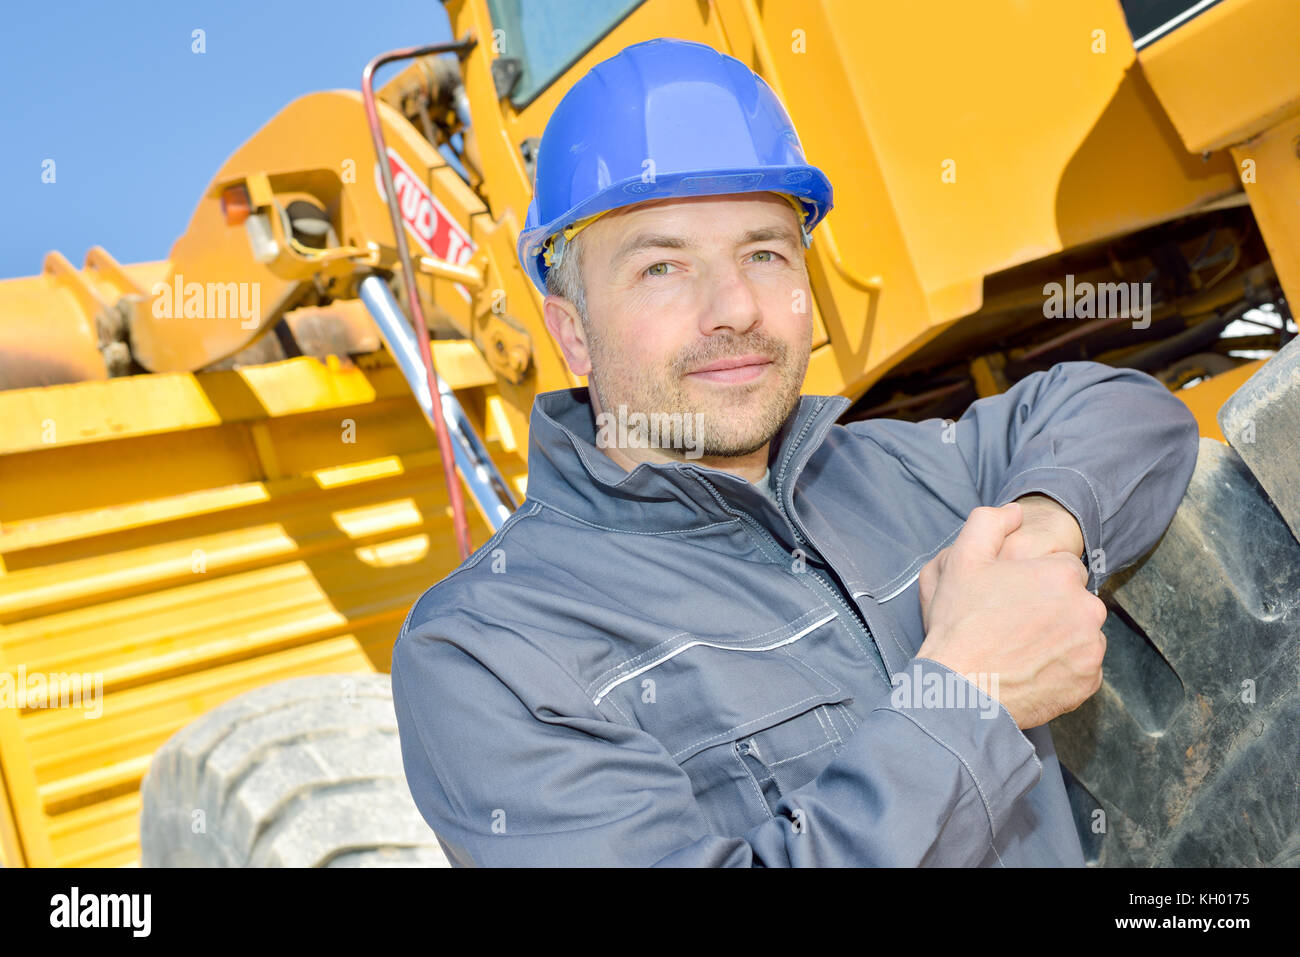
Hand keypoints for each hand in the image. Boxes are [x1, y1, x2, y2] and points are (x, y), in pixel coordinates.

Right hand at [915, 503, 1107, 728]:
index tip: (1010, 599)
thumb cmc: (960, 625)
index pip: (1060, 568)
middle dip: (1050, 608)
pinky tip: (1030, 668)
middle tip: (1012, 626)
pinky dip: (1062, 667)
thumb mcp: (961, 561)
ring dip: (1059, 636)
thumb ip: (989, 523)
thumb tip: (1015, 513)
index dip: (1032, 581)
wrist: (961, 691)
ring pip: (1080, 632)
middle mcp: (1087, 608)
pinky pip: (1081, 666)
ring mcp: (1091, 648)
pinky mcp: (1089, 681)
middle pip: (1073, 600)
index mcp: (1061, 574)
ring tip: (1020, 649)